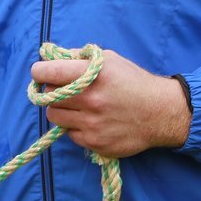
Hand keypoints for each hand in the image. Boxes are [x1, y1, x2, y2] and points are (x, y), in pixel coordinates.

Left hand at [31, 49, 189, 158]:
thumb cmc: (133, 81)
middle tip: (62, 90)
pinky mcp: (95, 143)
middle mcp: (91, 100)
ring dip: (60, 109)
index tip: (40, 73)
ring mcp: (92, 124)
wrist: (161, 113)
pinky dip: (74, 126)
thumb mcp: (109, 60)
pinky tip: (89, 120)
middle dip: (52, 91)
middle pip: (48, 95)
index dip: (39, 71)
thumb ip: (79, 58)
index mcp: (93, 74)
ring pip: (54, 116)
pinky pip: (69, 133)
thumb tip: (51, 59)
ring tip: (76, 106)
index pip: (49, 72)